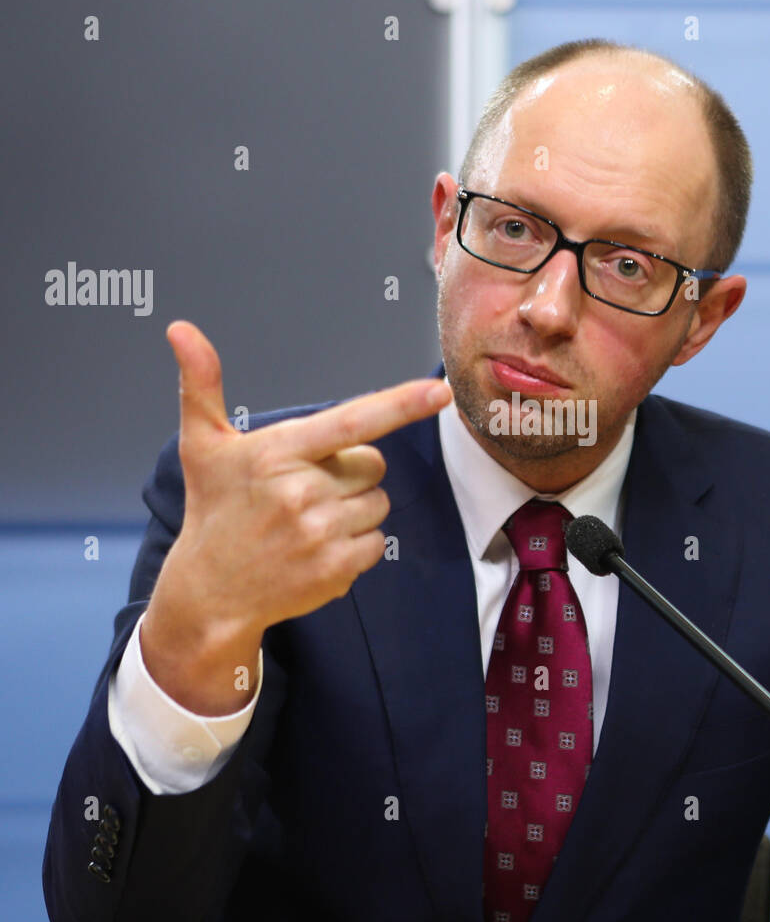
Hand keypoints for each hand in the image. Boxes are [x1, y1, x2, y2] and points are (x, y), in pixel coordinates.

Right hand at [140, 320, 450, 713]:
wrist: (210, 593)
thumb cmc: (214, 510)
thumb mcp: (203, 445)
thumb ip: (201, 384)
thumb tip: (180, 328)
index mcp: (277, 452)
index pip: (351, 421)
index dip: (400, 404)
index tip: (438, 392)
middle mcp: (301, 492)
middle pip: (373, 463)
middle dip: (351, 471)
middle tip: (307, 487)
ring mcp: (320, 533)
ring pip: (378, 503)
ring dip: (355, 509)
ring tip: (309, 520)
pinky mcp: (335, 569)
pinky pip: (378, 542)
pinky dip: (357, 545)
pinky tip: (319, 548)